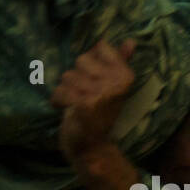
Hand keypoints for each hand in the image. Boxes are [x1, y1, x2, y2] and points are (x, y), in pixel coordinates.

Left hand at [51, 38, 137, 162]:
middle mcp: (116, 82)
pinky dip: (58, 101)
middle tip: (84, 96)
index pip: (100, 47)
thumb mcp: (113, 86)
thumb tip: (131, 41)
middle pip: (80, 60)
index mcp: (125, 75)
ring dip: (66, 91)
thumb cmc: (99, 113)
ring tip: (76, 104)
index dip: (90, 63)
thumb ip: (120, 62)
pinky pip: (60, 91)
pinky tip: (68, 111)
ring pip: (67, 76)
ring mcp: (101, 93)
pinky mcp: (84, 104)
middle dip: (76, 78)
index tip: (95, 80)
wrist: (92, 147)